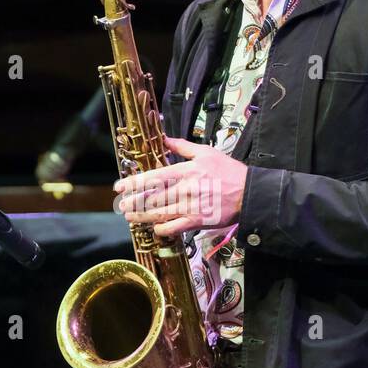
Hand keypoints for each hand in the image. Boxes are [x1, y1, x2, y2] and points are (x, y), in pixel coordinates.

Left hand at [113, 135, 246, 236]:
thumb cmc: (228, 171)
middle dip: (133, 202)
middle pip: (152, 197)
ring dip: (142, 216)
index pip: (153, 177)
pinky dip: (161, 229)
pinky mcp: (197, 221)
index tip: (119, 187)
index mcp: (185, 170)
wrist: (248, 192)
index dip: (133, 183)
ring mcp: (191, 206)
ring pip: (159, 213)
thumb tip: (164, 138)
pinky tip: (154, 228)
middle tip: (122, 205)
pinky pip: (173, 227)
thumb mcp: (206, 152)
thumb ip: (182, 146)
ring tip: (131, 217)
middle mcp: (185, 188)